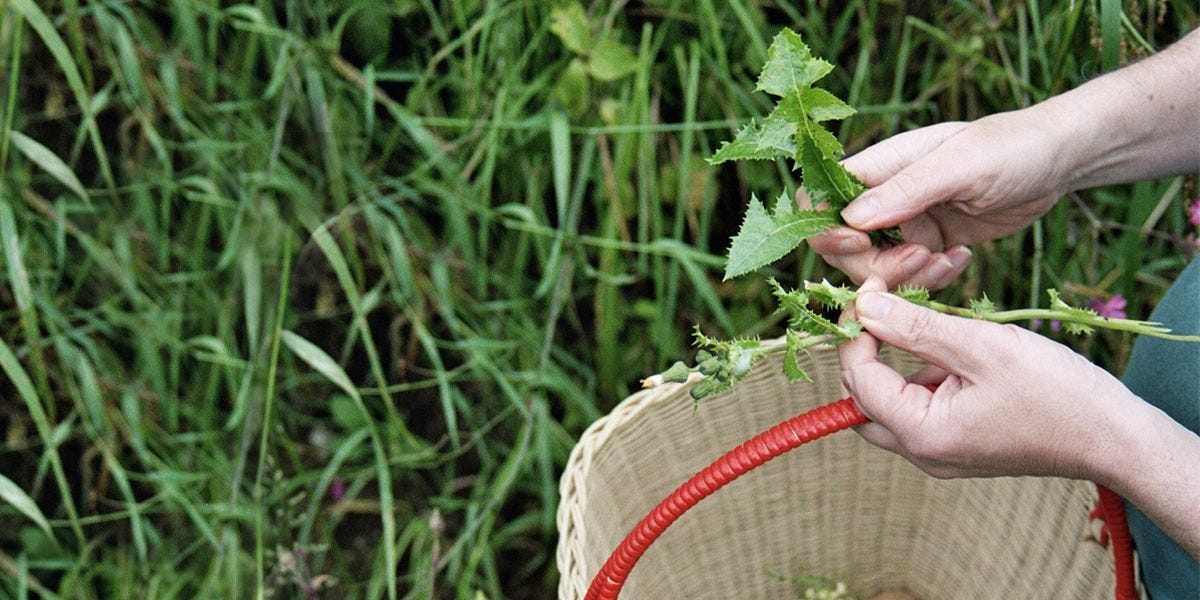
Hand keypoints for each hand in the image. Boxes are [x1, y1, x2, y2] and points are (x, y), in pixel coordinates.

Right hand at [800, 111, 1071, 287]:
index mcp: (879, 166)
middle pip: (841, 246)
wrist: (1059, 161)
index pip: (819, 197)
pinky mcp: (930, 244)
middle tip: (919, 257)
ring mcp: (906, 223)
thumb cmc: (1011, 148)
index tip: (857, 243)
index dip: (825, 228)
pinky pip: (911, 276)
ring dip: (904, 275)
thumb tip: (851, 218)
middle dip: (873, 264)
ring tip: (946, 259)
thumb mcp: (961, 164)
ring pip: (874, 268)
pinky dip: (931, 278)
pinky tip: (961, 258)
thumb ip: (907, 190)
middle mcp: (884, 196)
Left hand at [837, 277, 1135, 480]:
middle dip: (868, 345)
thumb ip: (916, 327)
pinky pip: (919, 404)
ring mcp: (939, 452)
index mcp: (920, 433)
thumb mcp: (982, 346)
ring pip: (890, 398)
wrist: (1115, 437)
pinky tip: (949, 341)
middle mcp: (921, 452)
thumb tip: (864, 307)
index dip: (856, 331)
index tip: (871, 290)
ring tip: (920, 312)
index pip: (859, 378)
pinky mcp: (957, 443)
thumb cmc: (1057, 392)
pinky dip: (922, 371)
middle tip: (885, 301)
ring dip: (896, 355)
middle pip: (862, 395)